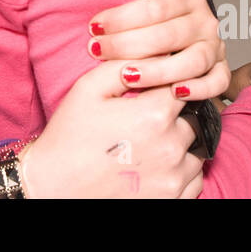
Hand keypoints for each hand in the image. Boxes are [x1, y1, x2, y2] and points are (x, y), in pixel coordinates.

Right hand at [22, 61, 202, 197]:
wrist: (53, 189)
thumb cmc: (68, 138)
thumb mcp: (88, 88)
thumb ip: (125, 63)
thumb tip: (155, 50)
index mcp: (154, 115)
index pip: (182, 85)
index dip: (166, 83)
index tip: (150, 90)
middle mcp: (171, 148)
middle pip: (192, 116)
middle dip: (173, 113)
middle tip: (143, 118)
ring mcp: (174, 179)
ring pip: (197, 148)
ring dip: (181, 141)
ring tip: (147, 142)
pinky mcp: (172, 201)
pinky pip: (195, 179)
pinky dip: (183, 170)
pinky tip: (156, 164)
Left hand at [88, 0, 229, 101]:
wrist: (185, 21)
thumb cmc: (158, 6)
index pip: (155, 6)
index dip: (122, 17)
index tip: (95, 27)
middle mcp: (205, 20)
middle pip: (168, 35)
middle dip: (128, 45)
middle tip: (99, 51)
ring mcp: (215, 46)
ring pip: (193, 61)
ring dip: (158, 71)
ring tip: (127, 76)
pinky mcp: (221, 69)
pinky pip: (216, 82)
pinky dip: (199, 89)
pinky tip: (174, 93)